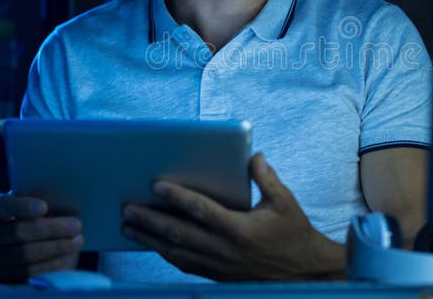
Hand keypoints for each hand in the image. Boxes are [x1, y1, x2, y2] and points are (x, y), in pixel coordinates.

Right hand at [0, 193, 83, 282]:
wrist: (22, 244)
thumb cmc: (33, 215)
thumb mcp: (33, 203)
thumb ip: (42, 196)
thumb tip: (64, 194)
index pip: (1, 205)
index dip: (21, 206)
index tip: (44, 206)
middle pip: (18, 232)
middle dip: (51, 228)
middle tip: (77, 224)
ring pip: (25, 253)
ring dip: (56, 246)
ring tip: (78, 240)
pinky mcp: (5, 275)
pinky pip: (29, 271)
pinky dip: (51, 263)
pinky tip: (67, 255)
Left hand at [121, 153, 344, 280]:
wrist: (305, 273)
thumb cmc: (295, 234)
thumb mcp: (285, 202)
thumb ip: (266, 178)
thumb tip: (253, 156)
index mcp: (240, 229)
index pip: (201, 211)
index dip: (177, 197)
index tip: (156, 185)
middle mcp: (225, 250)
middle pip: (179, 234)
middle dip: (150, 221)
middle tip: (127, 208)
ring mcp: (219, 266)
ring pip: (176, 253)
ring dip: (150, 239)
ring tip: (129, 227)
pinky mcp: (218, 275)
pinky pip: (185, 264)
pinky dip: (165, 253)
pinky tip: (152, 244)